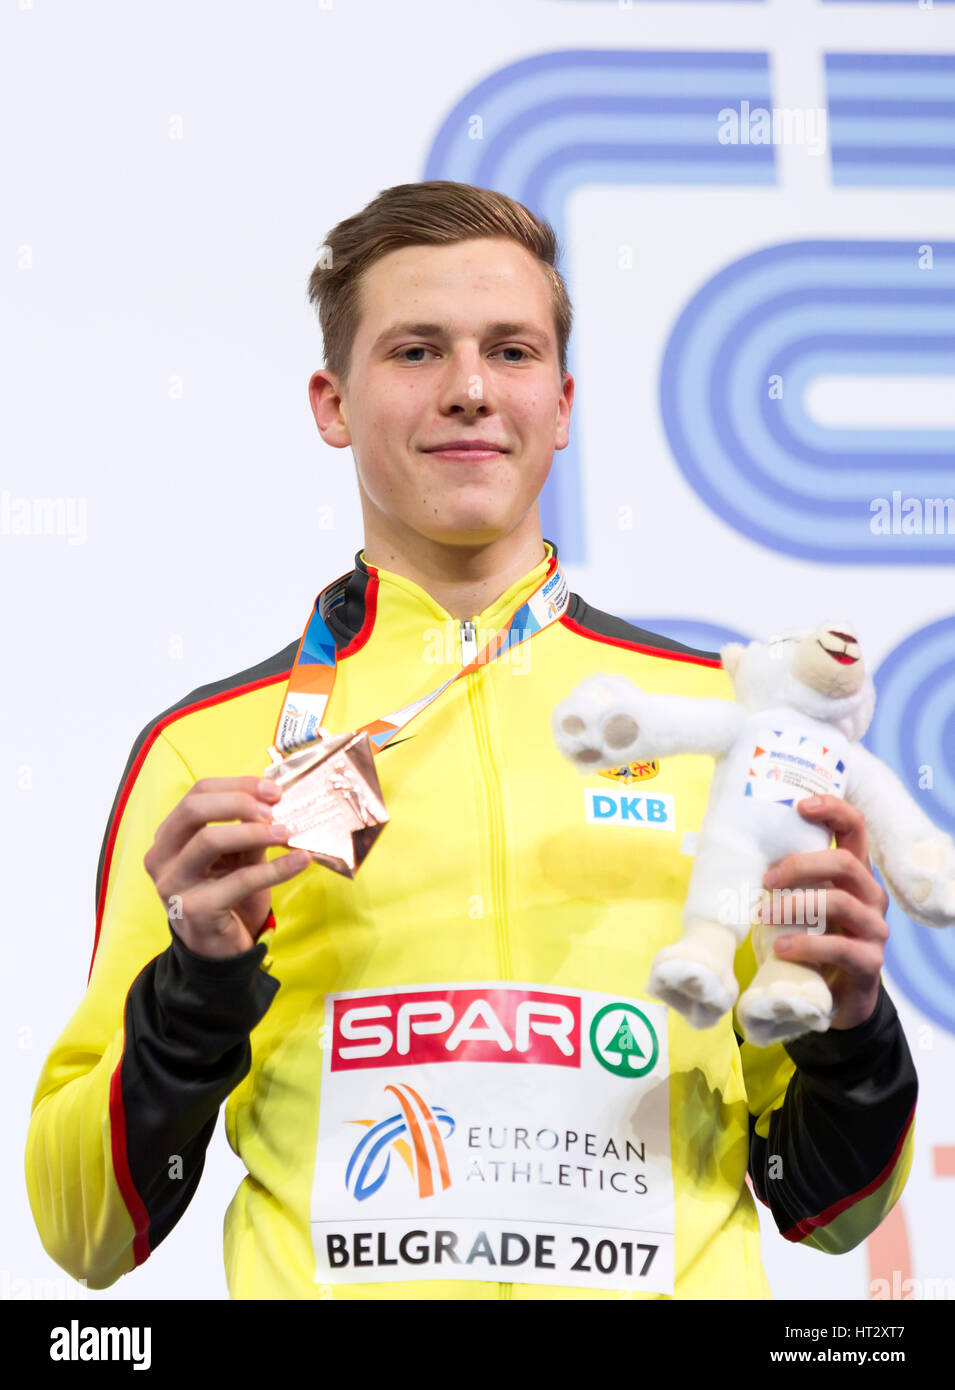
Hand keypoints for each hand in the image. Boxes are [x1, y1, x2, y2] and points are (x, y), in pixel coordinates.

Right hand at [143, 776, 311, 958]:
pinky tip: (300, 860)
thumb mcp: (237, 857)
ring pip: (211, 840)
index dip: (237, 786)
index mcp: (168, 837)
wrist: (219, 952)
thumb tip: (276, 802)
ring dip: (256, 832)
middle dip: (240, 802)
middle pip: (195, 810)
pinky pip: (240, 880)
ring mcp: (173, 885)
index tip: (274, 790)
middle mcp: (161, 857)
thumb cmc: (227, 896)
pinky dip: (275, 868)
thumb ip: (248, 830)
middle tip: (276, 809)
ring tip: (288, 833)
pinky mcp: (195, 910)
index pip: (197, 794)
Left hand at [761, 795, 888, 1029]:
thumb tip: (733, 854)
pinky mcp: (870, 962)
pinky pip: (841, 947)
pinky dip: (806, 945)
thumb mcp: (799, 905)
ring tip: (766, 916)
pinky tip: (782, 948)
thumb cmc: (810, 940)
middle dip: (802, 865)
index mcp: (854, 874)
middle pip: (845, 862)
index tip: (800, 805)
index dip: (833, 810)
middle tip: (767, 880)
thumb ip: (785, 881)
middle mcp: (870, 896)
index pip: (855, 829)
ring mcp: (874, 929)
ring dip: (796, 905)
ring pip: (841, 902)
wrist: (836, 997)